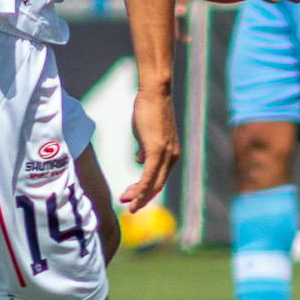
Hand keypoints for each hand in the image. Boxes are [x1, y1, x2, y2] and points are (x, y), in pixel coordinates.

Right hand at [122, 84, 177, 211]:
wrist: (155, 93)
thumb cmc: (149, 110)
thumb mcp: (147, 134)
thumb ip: (145, 149)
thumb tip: (139, 160)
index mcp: (171, 153)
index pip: (159, 178)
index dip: (145, 190)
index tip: (131, 196)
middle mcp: (172, 156)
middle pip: (158, 185)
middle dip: (142, 198)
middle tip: (129, 206)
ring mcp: (166, 153)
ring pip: (154, 184)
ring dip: (139, 196)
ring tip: (126, 202)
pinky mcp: (158, 149)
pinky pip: (149, 175)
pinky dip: (141, 188)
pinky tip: (132, 196)